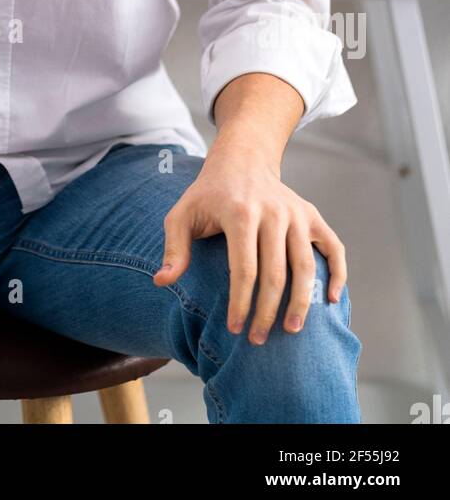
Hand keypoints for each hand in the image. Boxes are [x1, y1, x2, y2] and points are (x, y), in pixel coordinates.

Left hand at [152, 141, 346, 343]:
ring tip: (292, 330)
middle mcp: (273, 211)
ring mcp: (296, 213)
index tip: (235, 329)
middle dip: (267, 311)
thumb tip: (162, 282)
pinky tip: (332, 301)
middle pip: (276, 273)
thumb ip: (174, 248)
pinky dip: (338, 274)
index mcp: (240, 212)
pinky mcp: (312, 215)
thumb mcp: (182, 214)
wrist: (241, 160)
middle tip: (258, 339)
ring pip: (306, 266)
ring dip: (302, 302)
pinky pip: (333, 247)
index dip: (241, 303)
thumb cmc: (207, 195)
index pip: (244, 269)